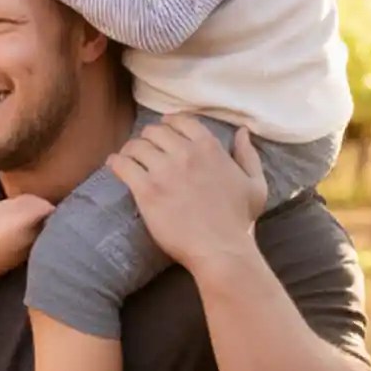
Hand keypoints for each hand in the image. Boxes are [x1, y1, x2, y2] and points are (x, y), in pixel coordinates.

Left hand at [108, 114, 266, 273]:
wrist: (221, 249)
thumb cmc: (239, 220)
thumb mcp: (254, 184)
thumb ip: (247, 154)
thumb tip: (242, 130)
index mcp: (209, 147)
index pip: (180, 120)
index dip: (169, 124)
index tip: (163, 133)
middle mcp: (185, 153)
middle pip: (154, 131)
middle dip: (148, 139)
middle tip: (146, 151)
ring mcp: (164, 171)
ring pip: (136, 145)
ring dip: (131, 150)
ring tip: (130, 159)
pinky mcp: (146, 190)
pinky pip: (122, 164)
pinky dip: (116, 162)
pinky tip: (115, 165)